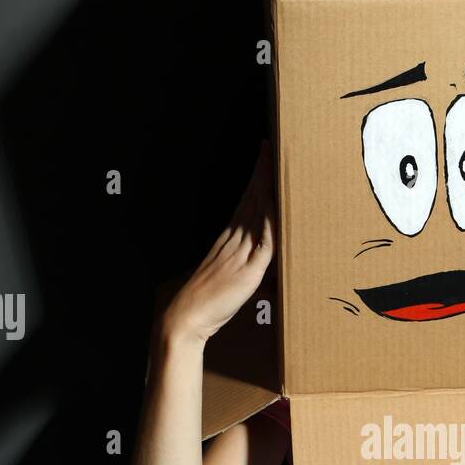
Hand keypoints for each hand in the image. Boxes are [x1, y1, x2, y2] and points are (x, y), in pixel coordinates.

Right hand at [161, 141, 274, 344]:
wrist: (186, 317)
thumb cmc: (206, 304)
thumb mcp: (234, 285)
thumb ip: (252, 276)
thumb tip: (271, 278)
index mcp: (228, 241)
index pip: (245, 203)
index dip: (255, 181)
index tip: (262, 160)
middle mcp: (234, 241)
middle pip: (251, 200)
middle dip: (262, 174)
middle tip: (271, 148)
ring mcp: (240, 254)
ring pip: (258, 215)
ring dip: (268, 190)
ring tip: (276, 166)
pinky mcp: (248, 272)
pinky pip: (264, 243)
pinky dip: (272, 224)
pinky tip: (278, 207)